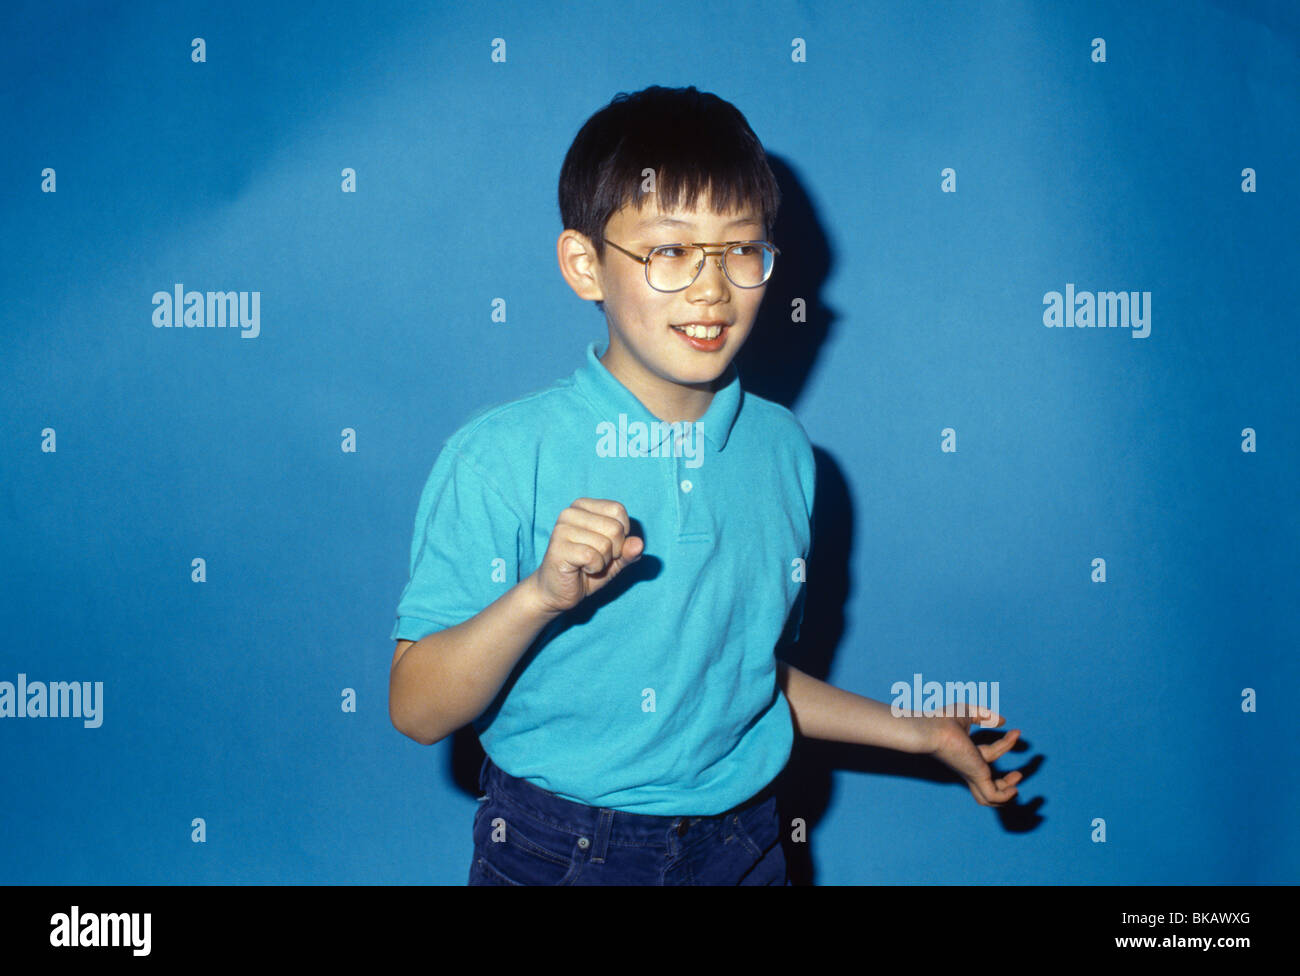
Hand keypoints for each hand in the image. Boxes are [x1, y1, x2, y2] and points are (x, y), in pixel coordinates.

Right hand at [530, 498, 643, 614]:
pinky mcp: (558, 547)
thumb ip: (629, 550)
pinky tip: (581, 569)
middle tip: (594, 558)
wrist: (557, 591)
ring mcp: (562, 529)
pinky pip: (593, 557)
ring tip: (586, 564)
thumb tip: (639, 544)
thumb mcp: (615, 559)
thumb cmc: (586, 570)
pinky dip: (594, 568)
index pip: (618, 510)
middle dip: (613, 550)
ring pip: (605, 544)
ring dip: (602, 561)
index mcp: (583, 506)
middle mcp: (570, 512)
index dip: (621, 534)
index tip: (606, 545)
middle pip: (615, 528)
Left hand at [926, 707, 1021, 806]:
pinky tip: (1014, 789)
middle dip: (1006, 782)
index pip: (989, 754)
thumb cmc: (942, 720)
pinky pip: (992, 796)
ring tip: (1018, 779)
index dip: (1005, 745)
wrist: (932, 729)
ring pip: (988, 796)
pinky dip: (1005, 797)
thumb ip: (985, 716)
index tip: (1017, 732)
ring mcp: (971, 774)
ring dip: (1006, 793)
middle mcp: (968, 768)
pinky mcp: (975, 776)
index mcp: (965, 755)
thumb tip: (1003, 720)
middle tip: (1020, 774)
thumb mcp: (967, 713)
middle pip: (989, 782)